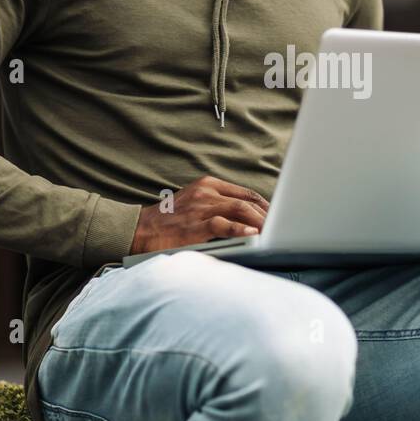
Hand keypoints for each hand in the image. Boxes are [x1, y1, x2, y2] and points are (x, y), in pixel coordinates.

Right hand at [129, 175, 269, 253]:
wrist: (139, 230)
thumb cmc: (168, 221)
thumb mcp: (194, 203)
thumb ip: (217, 205)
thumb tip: (247, 218)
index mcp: (208, 185)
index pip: (245, 192)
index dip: (264, 205)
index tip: (276, 217)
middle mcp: (206, 193)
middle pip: (246, 200)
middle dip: (267, 215)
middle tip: (280, 228)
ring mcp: (201, 207)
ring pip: (240, 210)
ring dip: (260, 222)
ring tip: (273, 233)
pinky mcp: (195, 225)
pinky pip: (223, 225)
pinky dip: (240, 230)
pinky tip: (252, 235)